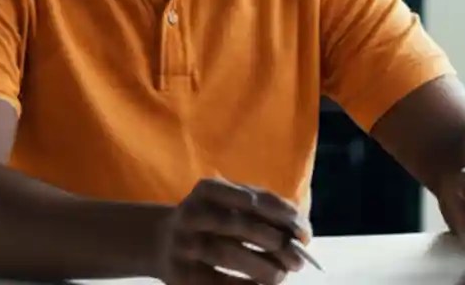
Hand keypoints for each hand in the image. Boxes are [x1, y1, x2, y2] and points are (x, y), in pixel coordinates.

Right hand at [156, 178, 310, 283]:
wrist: (160, 241)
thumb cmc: (211, 221)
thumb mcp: (230, 204)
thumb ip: (263, 210)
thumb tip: (302, 233)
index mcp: (208, 189)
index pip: (251, 198)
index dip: (282, 215)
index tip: (304, 232)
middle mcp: (193, 212)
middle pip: (240, 225)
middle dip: (275, 243)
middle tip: (298, 259)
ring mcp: (183, 243)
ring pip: (228, 253)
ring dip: (263, 267)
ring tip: (282, 275)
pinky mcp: (180, 274)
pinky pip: (218, 282)